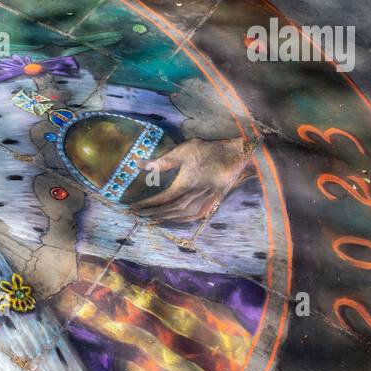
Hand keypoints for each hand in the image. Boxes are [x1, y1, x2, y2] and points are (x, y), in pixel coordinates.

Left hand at [132, 137, 253, 223]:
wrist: (237, 156)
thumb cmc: (209, 151)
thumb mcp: (183, 151)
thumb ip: (161, 161)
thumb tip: (138, 164)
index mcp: (185, 185)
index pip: (162, 199)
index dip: (147, 204)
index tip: (133, 207)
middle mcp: (194, 197)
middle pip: (169, 210)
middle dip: (152, 213)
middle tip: (137, 214)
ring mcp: (205, 201)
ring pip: (181, 215)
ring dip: (165, 218)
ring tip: (151, 217)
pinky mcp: (213, 202)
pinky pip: (194, 216)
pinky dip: (182, 219)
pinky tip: (174, 219)